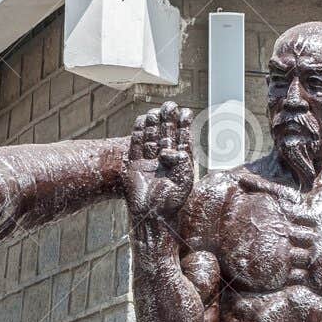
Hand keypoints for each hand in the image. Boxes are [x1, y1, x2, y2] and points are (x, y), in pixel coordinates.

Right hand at [125, 101, 195, 223]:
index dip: (183, 126)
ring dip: (154, 124)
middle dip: (168, 121)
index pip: (182, 140)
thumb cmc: (171, 203)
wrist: (151, 216)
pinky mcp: (135, 166)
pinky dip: (138, 133)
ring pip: (151, 139)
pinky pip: (136, 146)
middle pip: (166, 136)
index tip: (185, 112)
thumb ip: (183, 163)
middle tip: (170, 105)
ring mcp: (149, 163)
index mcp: (180, 165)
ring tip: (156, 110)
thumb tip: (176, 150)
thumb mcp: (184, 181)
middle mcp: (165, 162)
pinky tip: (142, 120)